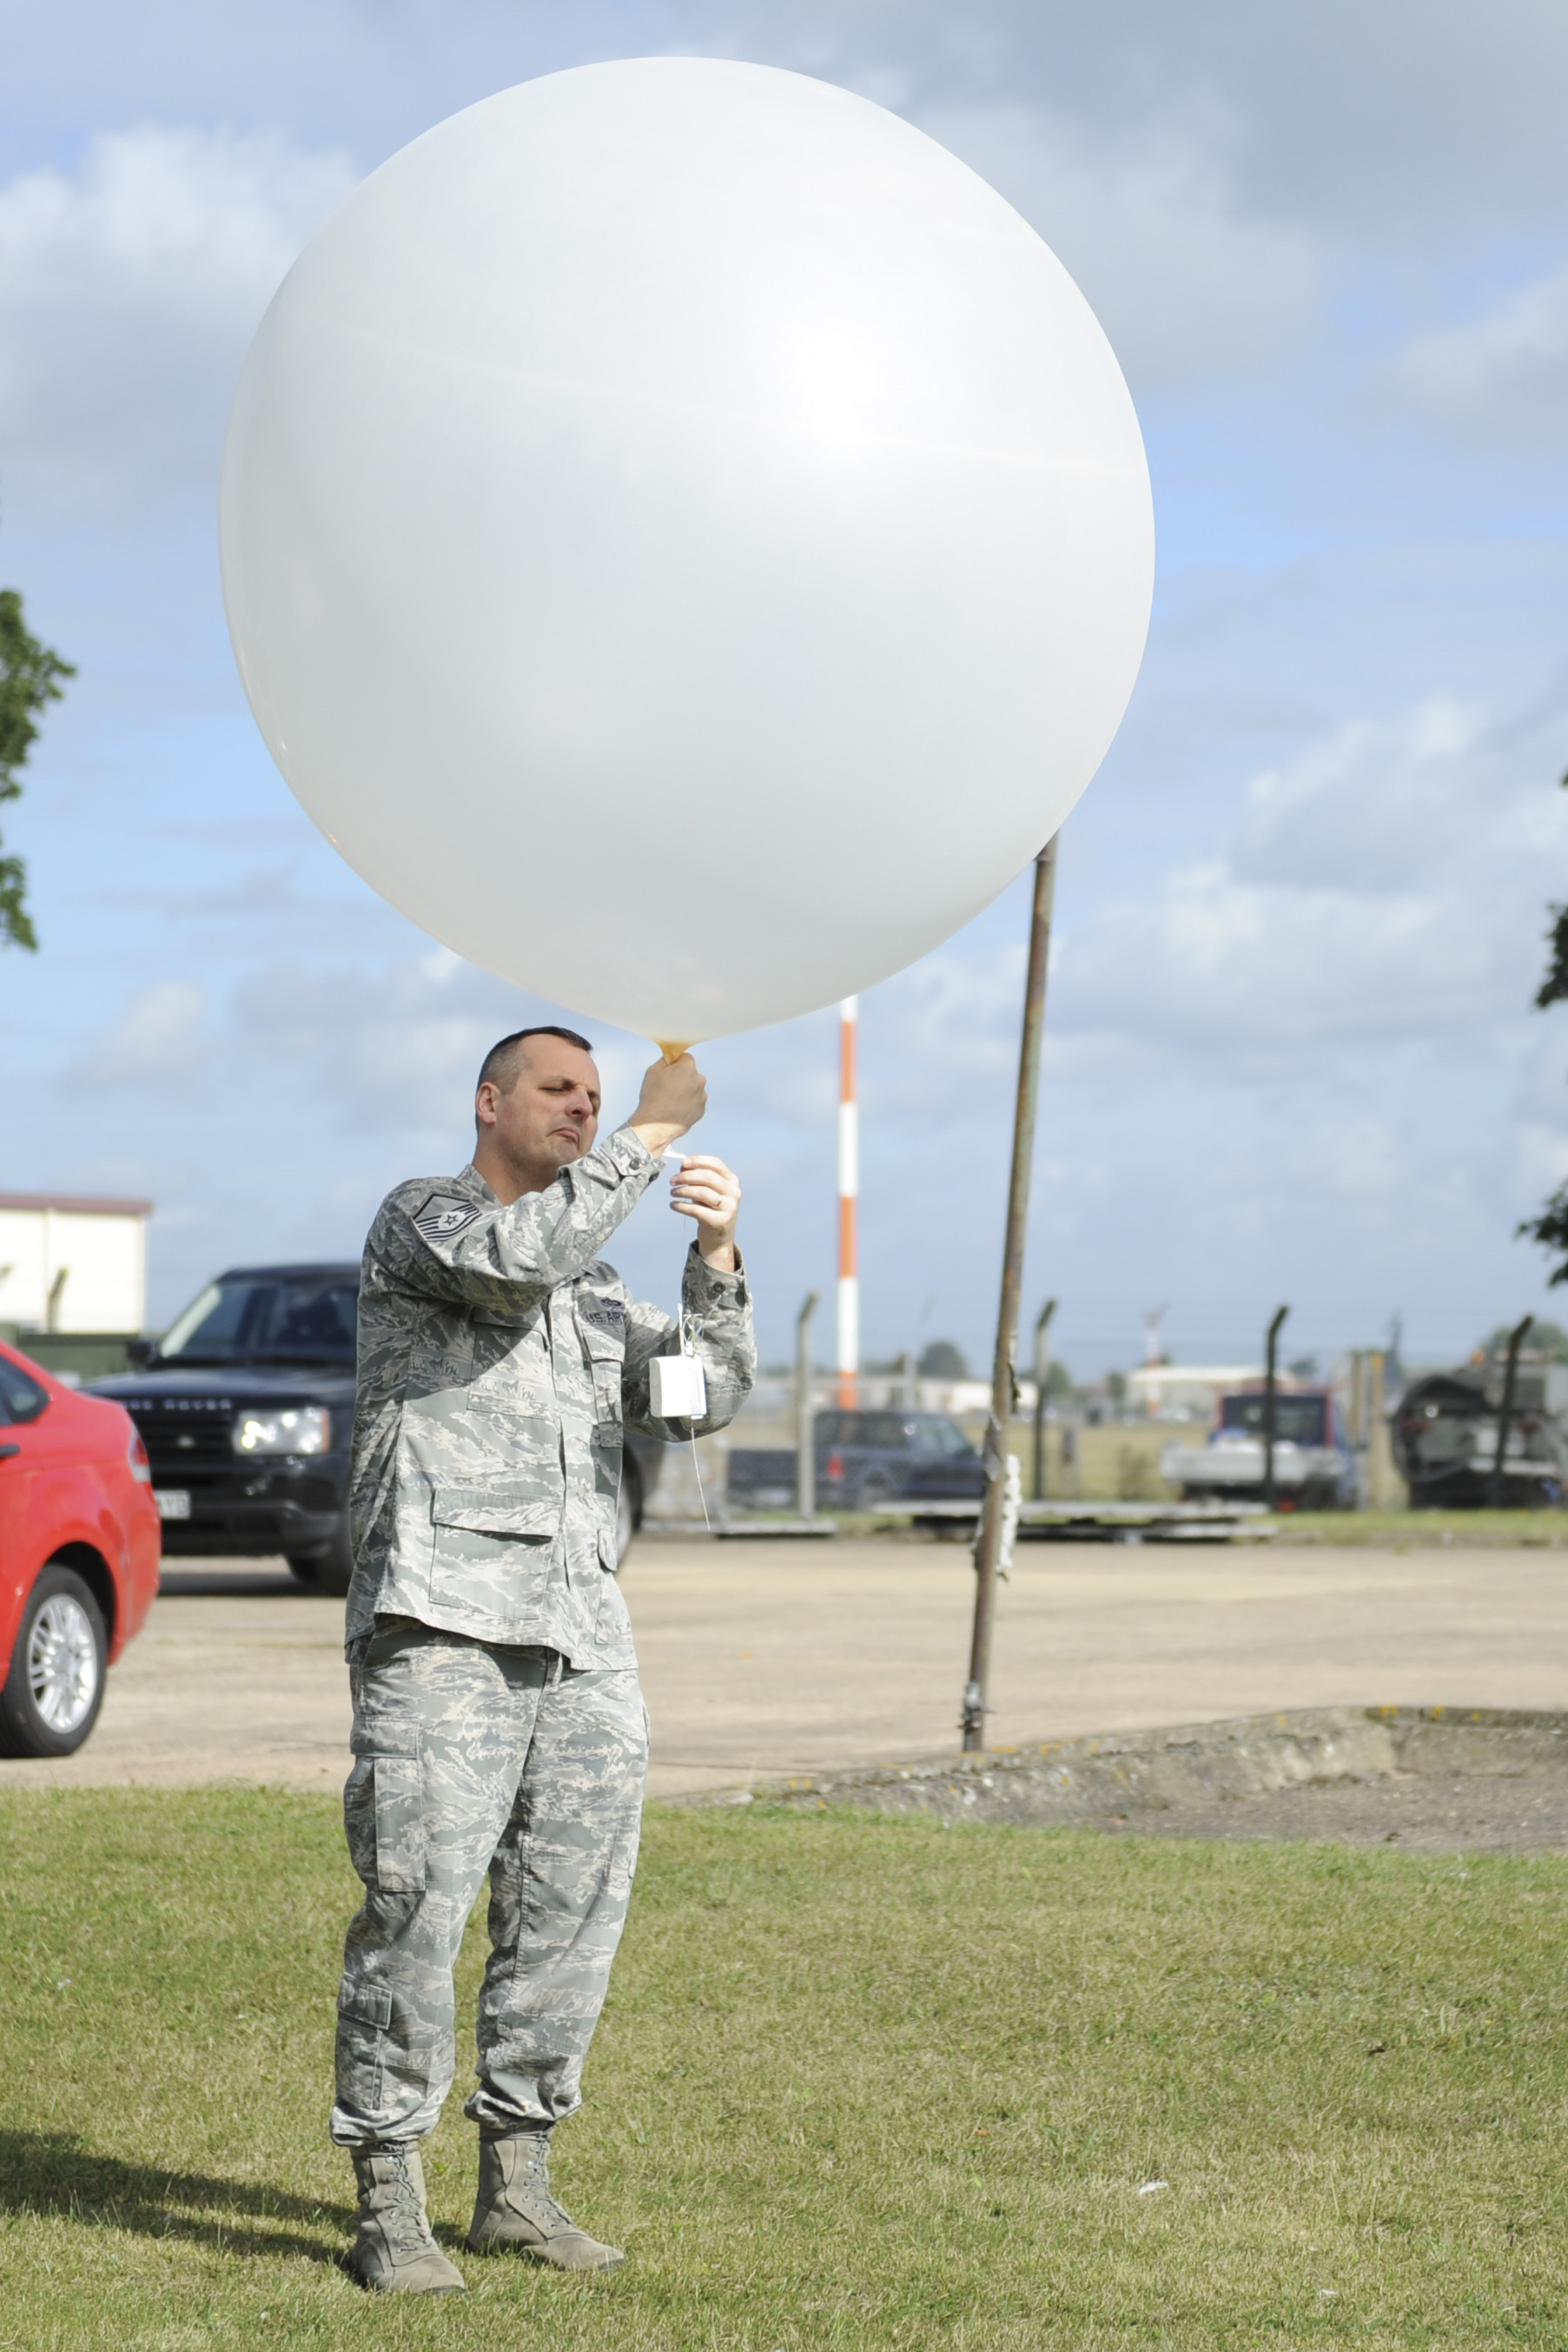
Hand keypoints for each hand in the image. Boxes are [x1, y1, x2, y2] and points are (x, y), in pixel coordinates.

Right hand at [628, 1053, 706, 1156]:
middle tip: (668, 1087)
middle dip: (683, 1078)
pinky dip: (688, 1104)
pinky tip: (675, 1109)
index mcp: (688, 1068)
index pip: (686, 1058)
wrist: (656, 1124)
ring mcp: (702, 1097)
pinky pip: (695, 1103)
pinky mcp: (701, 1111)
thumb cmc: (653, 1097)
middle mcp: (699, 1081)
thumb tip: (670, 1059)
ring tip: (671, 1101)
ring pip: (695, 1089)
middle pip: (692, 1074)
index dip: (677, 1063)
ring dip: (687, 1092)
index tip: (670, 1069)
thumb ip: (664, 1061)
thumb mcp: (653, 1071)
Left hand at [670, 1155, 739, 1269]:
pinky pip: (697, 1210)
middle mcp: (734, 1193)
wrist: (718, 1239)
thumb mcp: (707, 1191)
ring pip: (702, 1192)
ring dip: (683, 1191)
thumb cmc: (710, 1210)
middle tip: (672, 1180)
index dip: (698, 1161)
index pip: (716, 1164)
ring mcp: (729, 1208)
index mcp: (732, 1181)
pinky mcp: (720, 1222)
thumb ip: (697, 1177)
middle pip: (707, 1177)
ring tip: (672, 1193)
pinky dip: (682, 1206)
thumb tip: (683, 1165)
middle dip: (686, 1176)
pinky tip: (673, 1205)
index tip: (683, 1162)